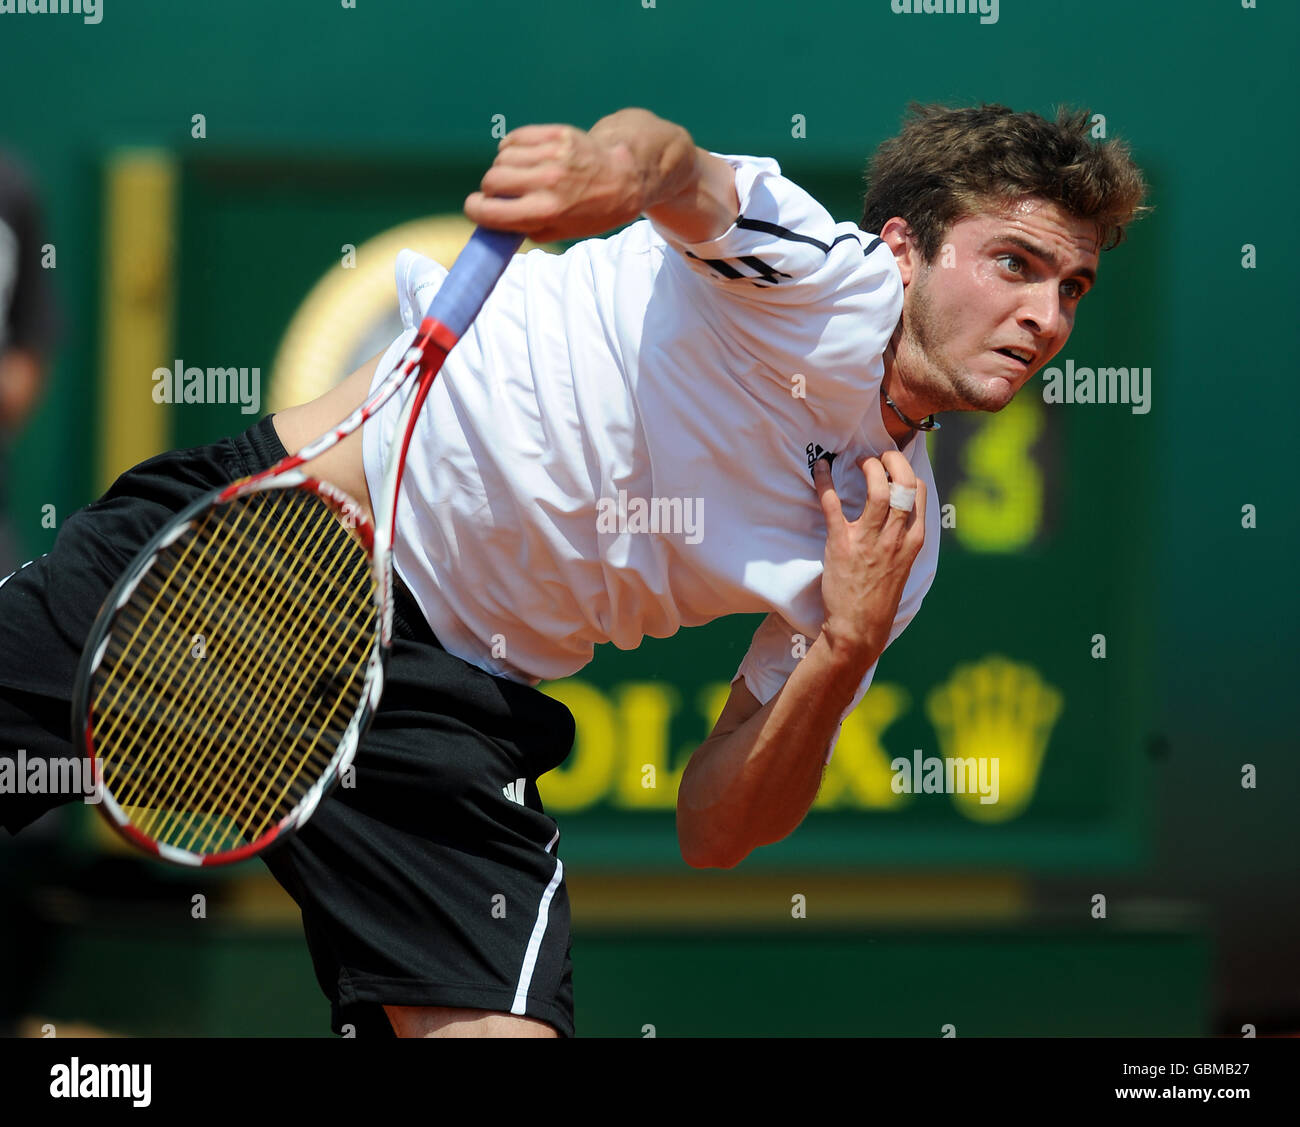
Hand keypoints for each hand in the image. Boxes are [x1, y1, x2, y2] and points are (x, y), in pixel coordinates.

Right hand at [463, 124, 643, 242]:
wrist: (628, 176)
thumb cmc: (595, 210)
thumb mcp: (565, 231)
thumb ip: (529, 227)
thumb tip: (492, 221)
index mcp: (548, 212)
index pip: (491, 210)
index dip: (476, 210)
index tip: (476, 208)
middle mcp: (548, 182)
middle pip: (492, 180)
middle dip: (490, 189)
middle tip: (502, 193)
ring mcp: (553, 155)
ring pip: (501, 157)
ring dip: (503, 167)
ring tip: (519, 174)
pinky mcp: (557, 133)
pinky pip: (515, 138)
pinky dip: (512, 147)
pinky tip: (523, 156)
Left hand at [813, 450, 926, 661]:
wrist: (859, 627)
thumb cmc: (880, 596)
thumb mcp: (904, 564)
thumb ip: (903, 536)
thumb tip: (899, 511)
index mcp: (913, 539)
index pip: (919, 491)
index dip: (907, 470)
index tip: (894, 464)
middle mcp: (895, 536)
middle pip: (903, 483)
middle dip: (893, 460)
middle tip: (879, 455)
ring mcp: (869, 540)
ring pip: (877, 489)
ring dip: (868, 467)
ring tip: (860, 462)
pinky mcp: (841, 543)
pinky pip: (833, 504)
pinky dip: (825, 482)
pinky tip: (821, 468)